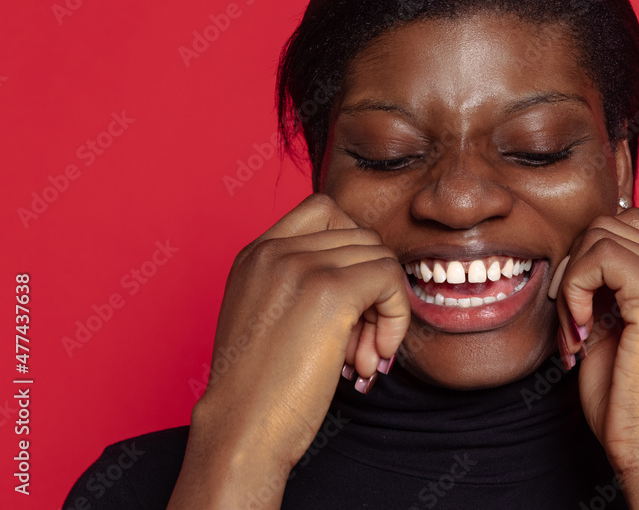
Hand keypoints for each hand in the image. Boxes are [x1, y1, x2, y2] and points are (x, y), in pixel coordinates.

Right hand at [168, 194, 409, 508]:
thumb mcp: (267, 316)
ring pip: (380, 257)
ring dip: (383, 309)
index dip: (352, 252)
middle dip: (370, 289)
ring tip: (361, 356)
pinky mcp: (330, 291)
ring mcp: (301, 266)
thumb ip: (301, 283)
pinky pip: (391, 278)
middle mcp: (274, 250)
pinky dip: (396, 317)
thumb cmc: (258, 389)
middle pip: (360, 237)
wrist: (240, 430)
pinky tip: (374, 356)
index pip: (326, 211)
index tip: (349, 303)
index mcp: (254, 253)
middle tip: (359, 343)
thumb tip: (369, 272)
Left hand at [554, 207, 638, 507]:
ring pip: (603, 233)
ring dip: (573, 280)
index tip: (576, 313)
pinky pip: (601, 256)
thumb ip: (604, 287)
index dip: (587, 261)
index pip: (627, 228)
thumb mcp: (613, 328)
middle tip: (571, 323)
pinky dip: (576, 288)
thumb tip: (574, 252)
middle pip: (612, 223)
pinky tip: (581, 331)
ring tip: (575, 332)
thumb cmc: (630, 402)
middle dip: (576, 268)